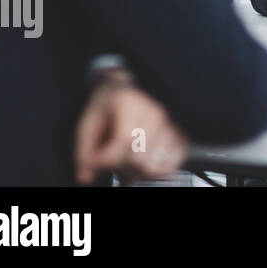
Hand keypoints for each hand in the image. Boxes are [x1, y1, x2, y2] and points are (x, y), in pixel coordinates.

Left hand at [75, 69, 187, 184]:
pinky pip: (170, 165)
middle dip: (120, 166)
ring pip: (154, 166)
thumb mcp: (87, 124)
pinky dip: (155, 169)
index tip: (94, 161)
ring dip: (137, 170)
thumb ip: (84, 152)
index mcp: (131, 104)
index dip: (106, 159)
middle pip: (139, 158)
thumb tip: (86, 178)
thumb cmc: (108, 107)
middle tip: (111, 159)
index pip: (125, 140)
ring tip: (127, 159)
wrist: (130, 89)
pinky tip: (144, 160)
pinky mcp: (182, 137)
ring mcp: (172, 125)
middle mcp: (156, 113)